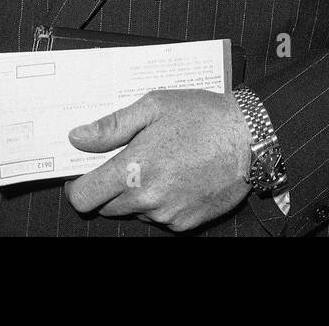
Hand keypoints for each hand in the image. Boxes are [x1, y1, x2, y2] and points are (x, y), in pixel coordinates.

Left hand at [64, 89, 250, 230]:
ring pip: (133, 212)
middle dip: (112, 186)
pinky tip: (180, 177)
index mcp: (133, 168)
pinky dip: (162, 202)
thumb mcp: (156, 105)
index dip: (79, 185)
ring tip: (163, 164)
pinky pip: (159, 218)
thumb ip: (112, 125)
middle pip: (106, 206)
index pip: (83, 196)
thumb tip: (78, 137)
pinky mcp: (184, 223)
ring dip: (138, 194)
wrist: (250, 138)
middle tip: (133, 159)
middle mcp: (146, 198)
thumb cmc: (204, 116)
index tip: (86, 173)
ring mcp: (166, 214)